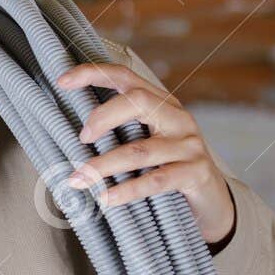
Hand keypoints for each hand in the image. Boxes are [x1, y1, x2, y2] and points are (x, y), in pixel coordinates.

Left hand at [55, 62, 236, 243]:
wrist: (212, 200)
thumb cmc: (166, 166)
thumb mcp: (144, 141)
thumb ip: (117, 131)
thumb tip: (66, 136)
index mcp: (160, 103)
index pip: (125, 77)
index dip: (93, 74)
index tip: (62, 81)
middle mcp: (177, 117)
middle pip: (139, 101)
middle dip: (103, 117)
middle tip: (80, 138)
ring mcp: (189, 145)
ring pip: (141, 150)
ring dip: (104, 165)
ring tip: (77, 179)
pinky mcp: (196, 173)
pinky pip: (156, 180)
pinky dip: (127, 190)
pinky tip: (106, 198)